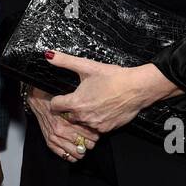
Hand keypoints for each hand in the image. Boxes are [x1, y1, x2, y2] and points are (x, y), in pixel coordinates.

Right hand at [25, 83, 99, 162]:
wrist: (40, 103)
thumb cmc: (56, 103)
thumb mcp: (70, 105)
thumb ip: (81, 115)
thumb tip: (93, 123)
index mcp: (69, 120)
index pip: (88, 134)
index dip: (95, 136)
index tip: (96, 135)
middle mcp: (62, 130)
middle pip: (84, 144)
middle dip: (90, 144)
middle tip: (90, 142)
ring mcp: (55, 137)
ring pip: (76, 152)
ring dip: (82, 151)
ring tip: (83, 148)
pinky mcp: (50, 142)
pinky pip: (64, 155)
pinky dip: (71, 156)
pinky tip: (74, 153)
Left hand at [43, 51, 182, 134]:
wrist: (137, 88)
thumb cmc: (113, 76)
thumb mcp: (87, 66)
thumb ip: (65, 61)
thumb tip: (49, 55)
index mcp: (75, 102)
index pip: (54, 106)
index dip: (57, 99)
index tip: (62, 96)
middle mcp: (83, 117)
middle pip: (67, 116)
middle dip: (70, 108)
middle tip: (80, 97)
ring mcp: (95, 125)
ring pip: (81, 123)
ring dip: (83, 116)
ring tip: (93, 102)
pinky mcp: (106, 129)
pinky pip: (94, 128)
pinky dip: (95, 121)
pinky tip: (102, 109)